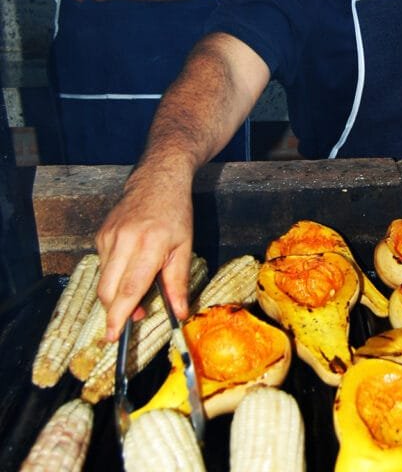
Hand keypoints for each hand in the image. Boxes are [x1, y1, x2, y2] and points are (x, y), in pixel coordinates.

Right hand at [95, 166, 193, 340]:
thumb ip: (178, 282)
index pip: (129, 289)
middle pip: (108, 290)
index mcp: (149, 246)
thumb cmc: (176, 213)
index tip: (113, 336)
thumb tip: (178, 313)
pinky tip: (130, 266)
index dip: (119, 316)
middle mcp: (124, 242)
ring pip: (103, 280)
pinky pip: (103, 265)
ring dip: (115, 294)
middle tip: (130, 319)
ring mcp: (108, 237)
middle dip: (114, 311)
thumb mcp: (185, 247)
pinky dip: (114, 274)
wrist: (157, 180)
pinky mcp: (100, 235)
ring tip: (137, 291)